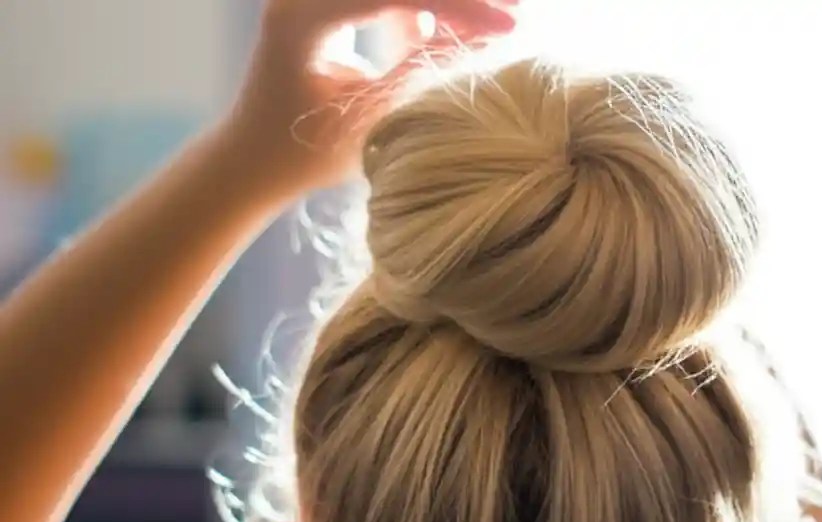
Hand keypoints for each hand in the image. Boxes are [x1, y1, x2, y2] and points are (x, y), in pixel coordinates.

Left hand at [219, 0, 515, 200]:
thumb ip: (426, 66)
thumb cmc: (306, 152)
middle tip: (518, 7)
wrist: (254, 158)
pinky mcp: (333, 0)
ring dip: (451, 1)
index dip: (461, 5)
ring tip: (506, 14)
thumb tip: (491, 32)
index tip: (512, 23)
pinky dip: (432, 7)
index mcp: (304, 14)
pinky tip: (473, 24)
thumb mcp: (375, 116)